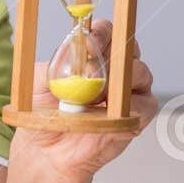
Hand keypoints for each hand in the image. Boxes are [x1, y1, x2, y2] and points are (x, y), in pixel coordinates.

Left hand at [11, 18, 157, 182]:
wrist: (48, 150)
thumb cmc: (44, 114)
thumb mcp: (37, 85)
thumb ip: (52, 67)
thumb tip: (72, 56)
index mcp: (93, 54)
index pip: (107, 32)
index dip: (101, 33)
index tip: (88, 43)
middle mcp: (116, 67)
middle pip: (128, 47)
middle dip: (110, 57)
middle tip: (91, 72)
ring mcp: (130, 90)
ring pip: (140, 72)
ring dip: (116, 84)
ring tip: (92, 99)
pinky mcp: (138, 114)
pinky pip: (146, 104)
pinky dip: (129, 107)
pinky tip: (108, 113)